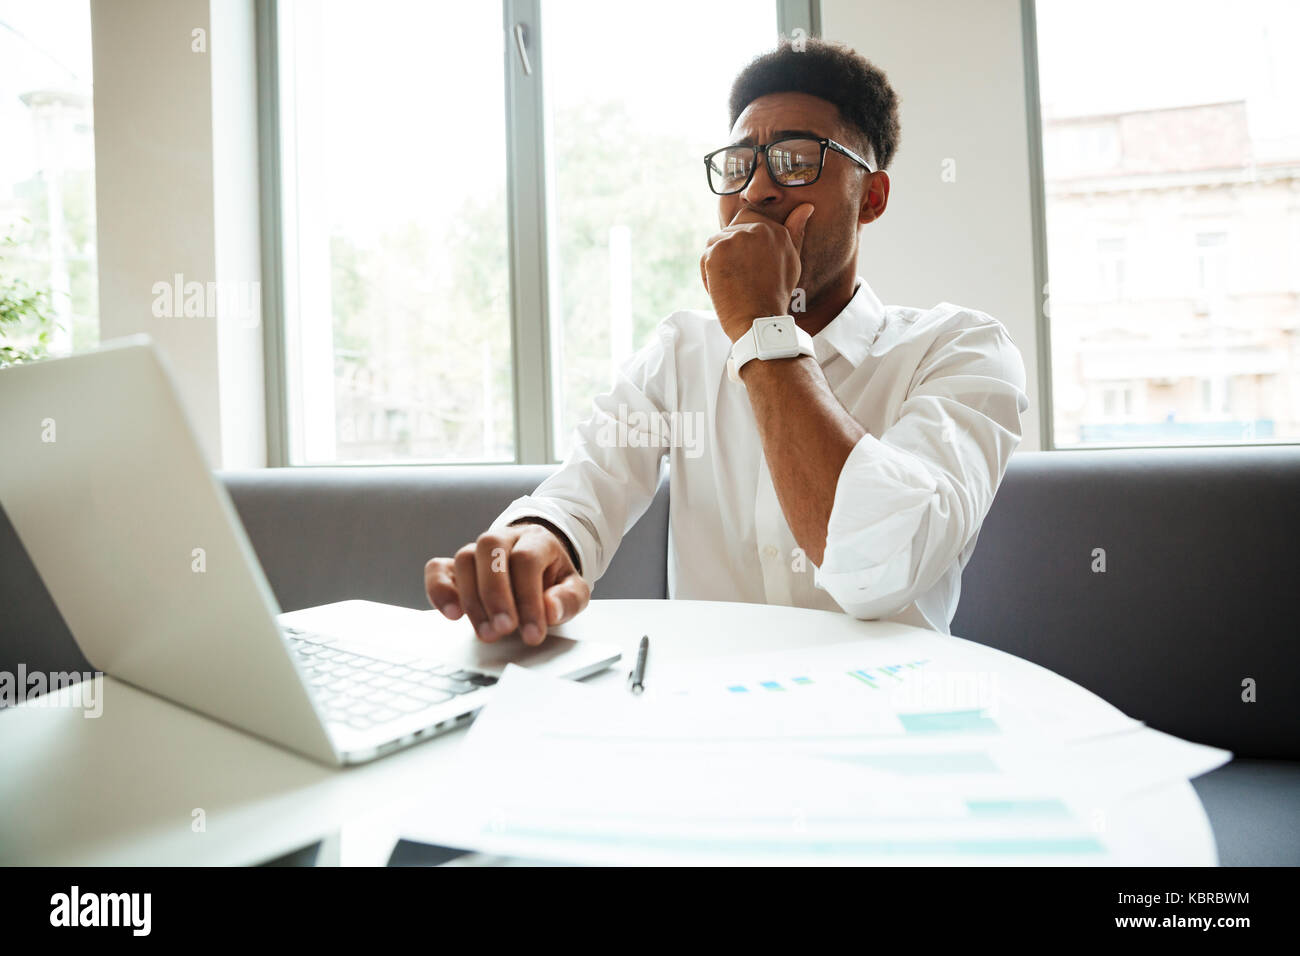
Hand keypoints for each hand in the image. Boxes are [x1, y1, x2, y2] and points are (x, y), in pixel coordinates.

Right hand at [424, 522, 590, 645]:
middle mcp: (504, 538)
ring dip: (472, 599)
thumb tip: (551, 610)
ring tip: (486, 631)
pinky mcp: (456, 566)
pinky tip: (452, 613)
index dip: (528, 598)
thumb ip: (568, 599)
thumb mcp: (573, 589)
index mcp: (536, 539)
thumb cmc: (553, 579)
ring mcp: (478, 550)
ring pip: (465, 559)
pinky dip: (439, 589)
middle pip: (490, 550)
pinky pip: (438, 568)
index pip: (527, 560)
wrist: (538, 566)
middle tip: (503, 630)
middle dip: (495, 594)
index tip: (533, 633)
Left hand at [699, 203, 814, 340]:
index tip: (746, 265)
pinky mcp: (717, 251)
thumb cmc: (775, 296)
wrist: (758, 321)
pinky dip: (709, 276)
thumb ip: (795, 232)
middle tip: (740, 280)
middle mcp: (757, 230)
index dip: (742, 243)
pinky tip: (723, 290)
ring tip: (732, 285)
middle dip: (729, 254)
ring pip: (715, 243)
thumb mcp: (792, 262)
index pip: (748, 220)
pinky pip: (705, 257)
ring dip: (718, 263)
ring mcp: (736, 238)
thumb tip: (806, 206)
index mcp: (776, 231)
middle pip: (729, 231)